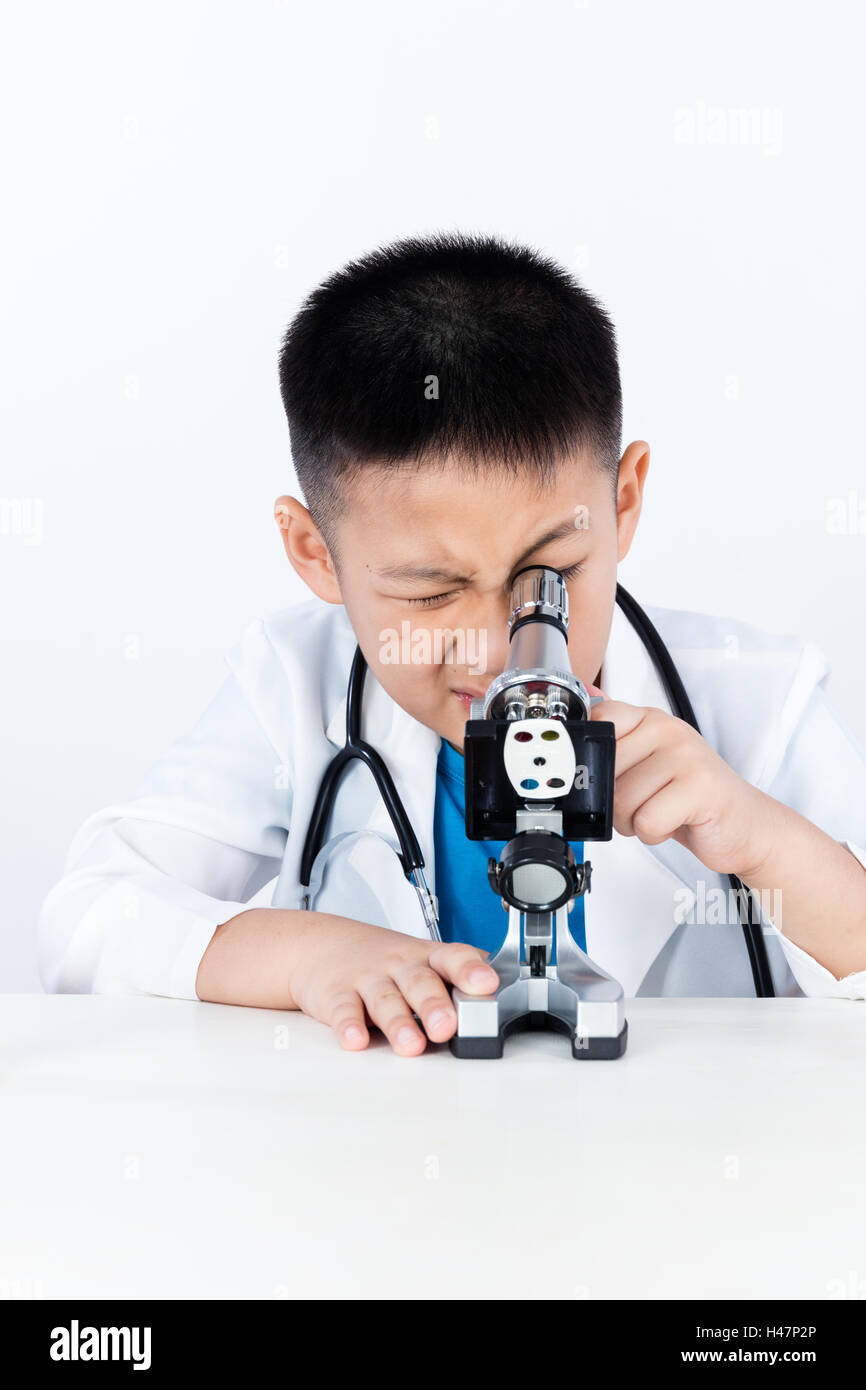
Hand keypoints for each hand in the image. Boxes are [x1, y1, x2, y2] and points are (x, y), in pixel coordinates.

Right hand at [287, 915, 498, 1055]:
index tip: (486, 984)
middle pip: (420, 982)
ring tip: (411, 1044)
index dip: (470, 971)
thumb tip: (505, 998)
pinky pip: (343, 1010)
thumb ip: (459, 979)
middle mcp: (400, 966)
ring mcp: (368, 979)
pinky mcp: (337, 995)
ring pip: (385, 999)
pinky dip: (349, 1026)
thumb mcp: (423, 961)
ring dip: (398, 1023)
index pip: (453, 958)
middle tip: (447, 1027)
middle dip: (434, 1005)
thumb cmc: (386, 962)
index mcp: (427, 958)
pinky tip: (356, 1039)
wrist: (322, 945)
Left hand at [588, 682, 773, 878]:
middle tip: (646, 802)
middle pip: (604, 772)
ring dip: (634, 821)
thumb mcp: (650, 760)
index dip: (591, 756)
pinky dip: (654, 834)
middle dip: (616, 802)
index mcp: (651, 720)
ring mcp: (686, 757)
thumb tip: (584, 702)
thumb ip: (619, 737)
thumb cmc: (693, 796)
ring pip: (621, 800)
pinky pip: (646, 821)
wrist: (745, 825)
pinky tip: (674, 823)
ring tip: (662, 812)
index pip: (600, 720)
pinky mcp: (699, 788)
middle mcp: (669, 731)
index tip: (606, 774)